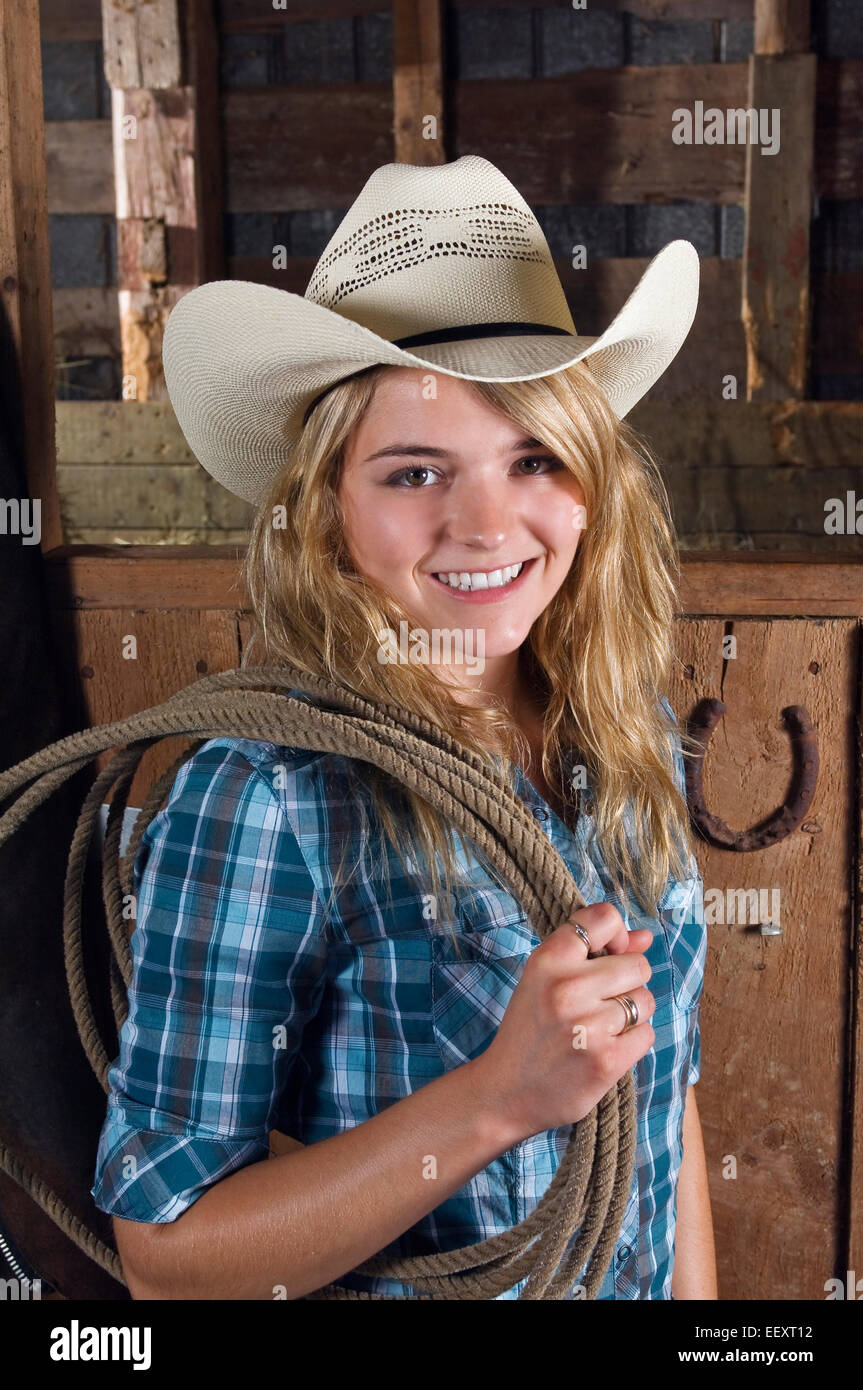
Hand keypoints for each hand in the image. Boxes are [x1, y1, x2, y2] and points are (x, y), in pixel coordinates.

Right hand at [472, 902, 654, 1142]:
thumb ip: (595, 953)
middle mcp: (567, 988)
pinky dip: (633, 1043)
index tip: (609, 954)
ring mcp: (588, 1025)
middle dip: (628, 983)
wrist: (503, 1092)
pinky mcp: (606, 1061)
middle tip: (600, 1003)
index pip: (604, 918)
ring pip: (645, 1001)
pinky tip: (607, 1049)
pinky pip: (647, 1035)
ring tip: (601, 1029)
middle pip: (638, 965)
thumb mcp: (546, 980)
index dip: (617, 934)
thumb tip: (645, 937)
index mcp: (548, 960)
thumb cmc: (529, 1031)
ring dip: (632, 1015)